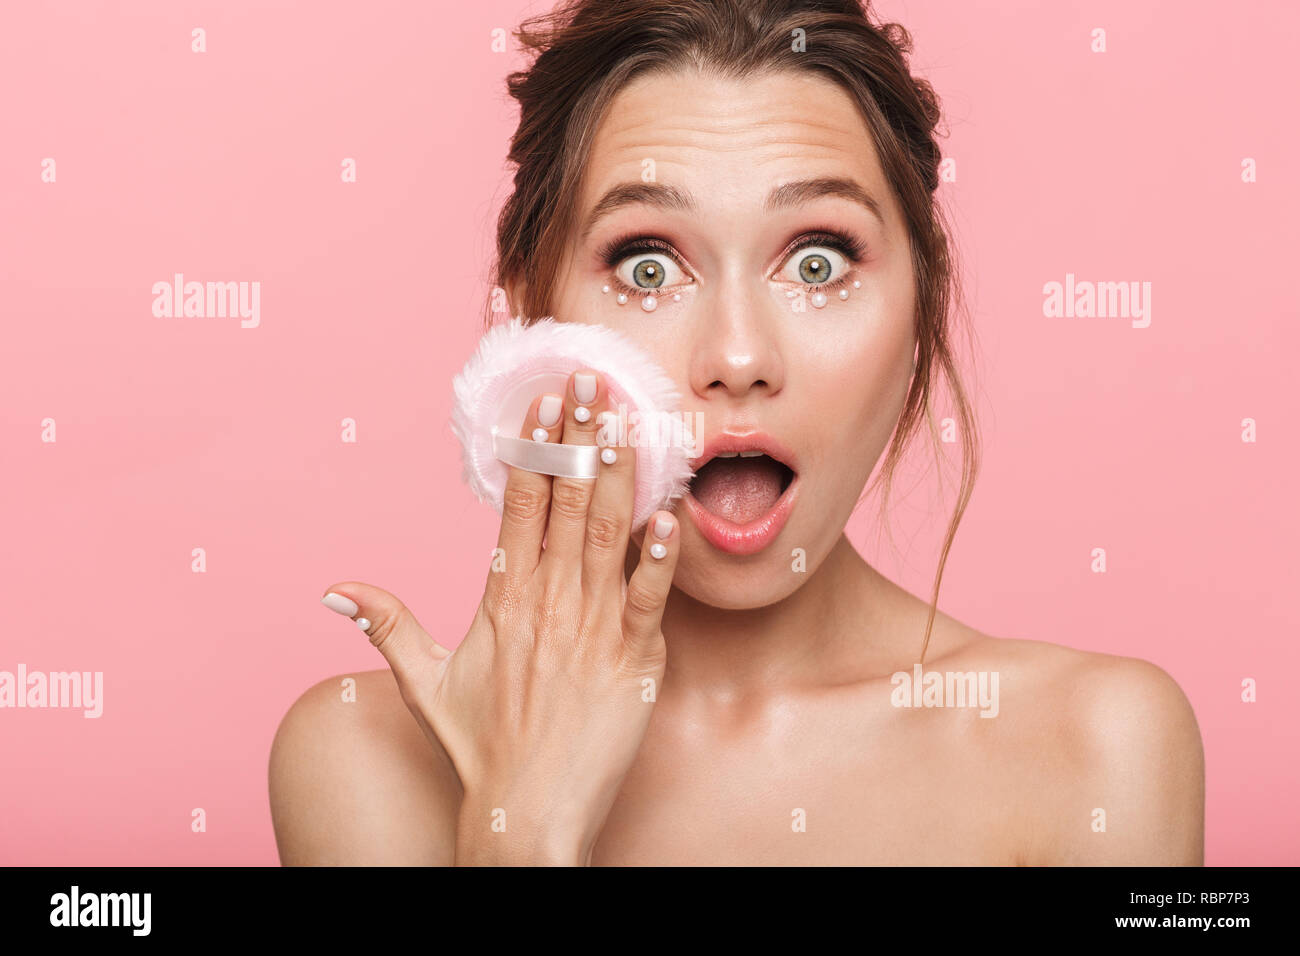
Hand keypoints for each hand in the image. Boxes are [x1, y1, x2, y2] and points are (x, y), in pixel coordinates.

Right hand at [320, 368, 679, 864]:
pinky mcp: (632, 659)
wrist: (525, 816)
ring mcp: (591, 628)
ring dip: (618, 473)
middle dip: (579, 437)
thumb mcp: (424, 682)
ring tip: (626, 418)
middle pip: (565, 502)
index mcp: (502, 598)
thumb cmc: (481, 749)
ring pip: (607, 534)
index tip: (541, 403)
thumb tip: (335, 589)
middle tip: (591, 382)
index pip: (518, 506)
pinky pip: (649, 596)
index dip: (533, 449)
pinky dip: (659, 555)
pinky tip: (669, 513)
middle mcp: (546, 602)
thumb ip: (388, 625)